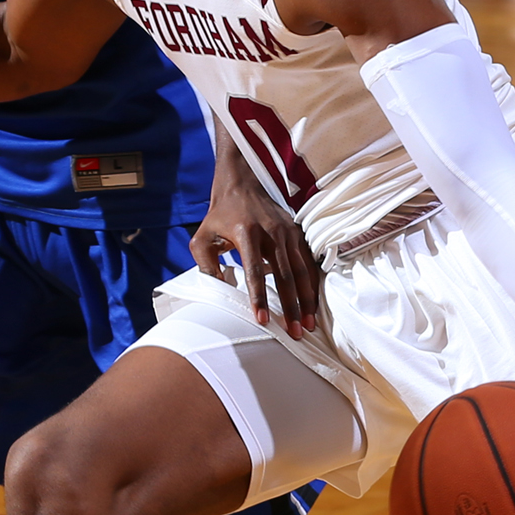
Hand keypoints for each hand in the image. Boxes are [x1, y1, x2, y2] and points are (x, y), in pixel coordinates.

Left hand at [188, 172, 318, 339]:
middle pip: (286, 276)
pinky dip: (312, 285)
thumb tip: (219, 291)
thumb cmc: (220, 215)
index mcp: (246, 232)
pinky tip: (312, 304)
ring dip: (307, 300)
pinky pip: (308, 263)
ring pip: (303, 271)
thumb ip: (205, 265)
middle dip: (292, 307)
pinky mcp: (297, 233)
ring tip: (308, 324)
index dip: (259, 297)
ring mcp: (288, 231)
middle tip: (295, 332)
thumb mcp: (202, 237)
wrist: (242, 182)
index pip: (254, 271)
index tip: (263, 320)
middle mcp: (271, 232)